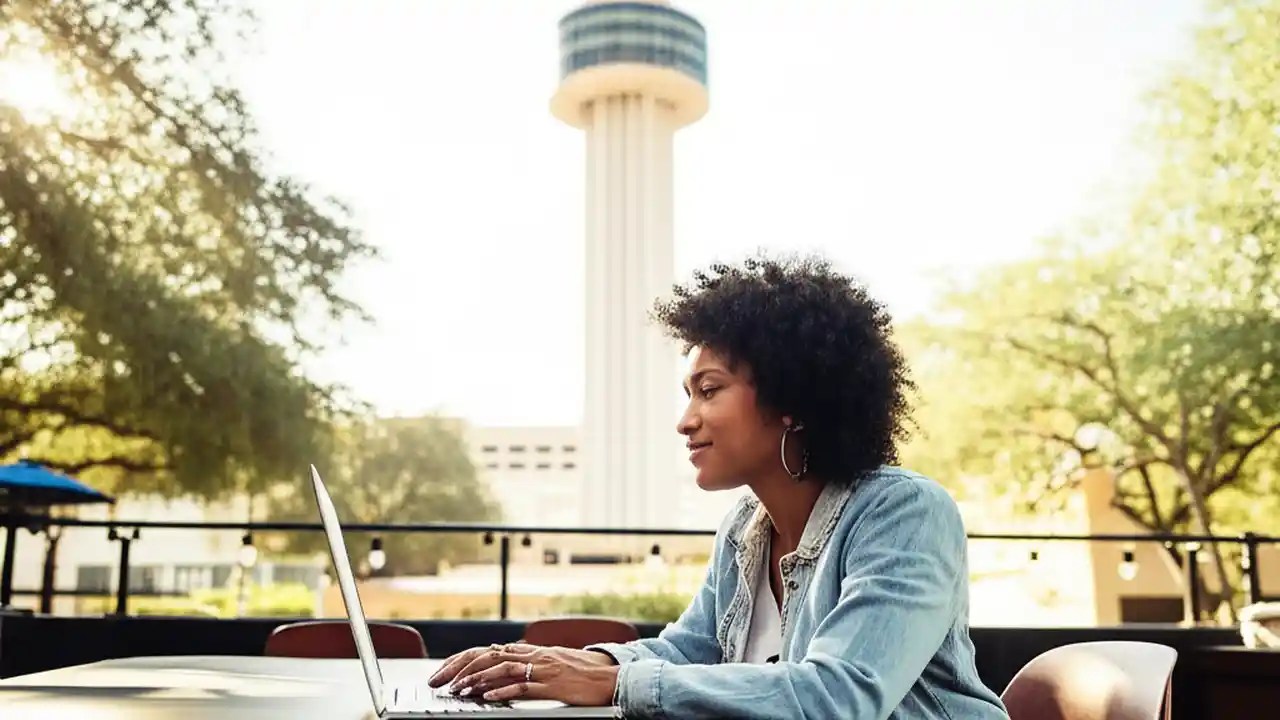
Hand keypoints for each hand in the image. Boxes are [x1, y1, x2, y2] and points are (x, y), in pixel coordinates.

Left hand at [428, 643, 618, 704]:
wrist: (608, 677)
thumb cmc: (581, 672)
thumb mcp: (551, 660)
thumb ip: (527, 660)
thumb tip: (501, 661)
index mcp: (530, 650)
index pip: (488, 650)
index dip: (463, 660)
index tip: (444, 672)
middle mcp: (533, 656)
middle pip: (488, 656)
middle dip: (461, 668)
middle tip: (442, 682)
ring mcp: (542, 669)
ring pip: (502, 669)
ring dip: (477, 680)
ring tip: (459, 690)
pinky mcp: (552, 685)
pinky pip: (523, 686)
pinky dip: (503, 692)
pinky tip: (488, 698)